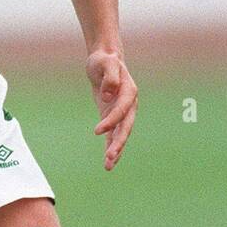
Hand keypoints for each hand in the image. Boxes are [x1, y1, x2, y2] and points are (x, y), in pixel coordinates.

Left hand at [85, 48, 137, 170]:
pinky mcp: (112, 117)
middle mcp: (129, 105)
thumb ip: (109, 76)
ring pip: (121, 134)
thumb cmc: (104, 60)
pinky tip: (108, 162)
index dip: (111, 121)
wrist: (104, 61)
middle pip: (126, 127)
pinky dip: (110, 147)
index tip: (97, 131)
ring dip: (115, 150)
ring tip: (108, 166)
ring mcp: (122, 112)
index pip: (122, 110)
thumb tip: (108, 95)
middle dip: (119, 143)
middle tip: (110, 156)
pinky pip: (113, 135)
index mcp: (129, 92)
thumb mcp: (105, 62)